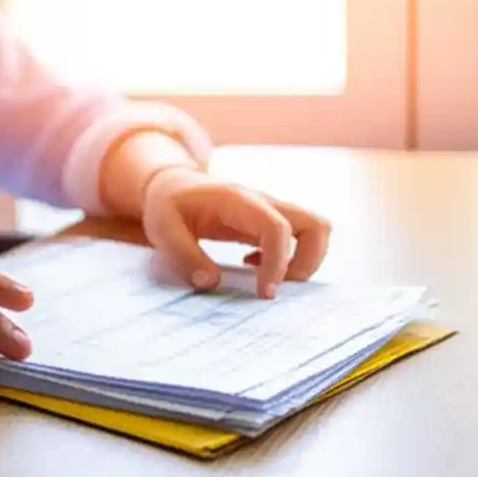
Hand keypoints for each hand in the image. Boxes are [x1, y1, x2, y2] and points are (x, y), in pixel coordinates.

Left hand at [141, 167, 330, 297]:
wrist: (171, 184)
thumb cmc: (167, 205)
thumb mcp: (162, 230)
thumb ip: (184, 256)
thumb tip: (211, 283)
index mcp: (238, 200)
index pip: (276, 227)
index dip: (278, 263)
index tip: (263, 292)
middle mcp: (262, 202)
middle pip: (315, 224)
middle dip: (308, 262)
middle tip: (275, 287)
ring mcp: (270, 210)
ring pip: (315, 229)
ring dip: (305, 260)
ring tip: (268, 278)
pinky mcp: (268, 221)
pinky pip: (299, 237)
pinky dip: (289, 257)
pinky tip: (252, 265)